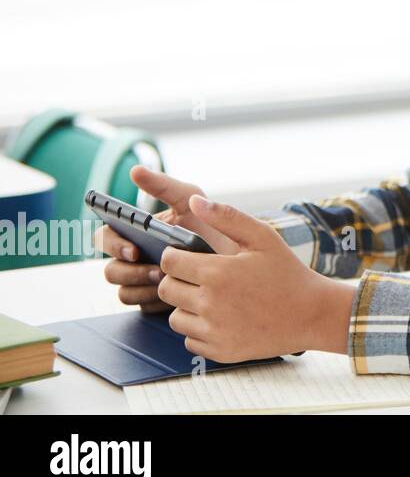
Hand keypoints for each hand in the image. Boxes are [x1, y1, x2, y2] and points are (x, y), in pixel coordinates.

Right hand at [95, 166, 238, 312]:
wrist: (237, 257)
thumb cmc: (208, 224)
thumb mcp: (189, 200)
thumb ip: (163, 186)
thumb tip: (135, 170)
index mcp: (135, 233)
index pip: (105, 237)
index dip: (112, 244)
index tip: (133, 249)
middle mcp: (134, 257)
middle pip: (111, 269)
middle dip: (131, 272)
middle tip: (157, 271)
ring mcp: (141, 280)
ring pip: (123, 291)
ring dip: (144, 287)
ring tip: (170, 280)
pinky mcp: (152, 301)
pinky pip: (141, 306)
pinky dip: (157, 301)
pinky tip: (177, 294)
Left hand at [156, 195, 353, 361]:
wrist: (311, 314)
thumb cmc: (288, 272)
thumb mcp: (263, 237)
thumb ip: (226, 216)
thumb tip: (194, 201)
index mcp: (217, 272)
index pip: (168, 262)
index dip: (176, 256)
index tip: (189, 257)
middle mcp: (210, 304)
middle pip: (166, 290)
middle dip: (179, 280)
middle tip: (202, 277)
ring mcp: (214, 331)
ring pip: (175, 317)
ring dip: (187, 307)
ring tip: (214, 299)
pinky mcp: (220, 352)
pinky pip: (191, 340)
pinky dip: (201, 330)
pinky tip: (223, 318)